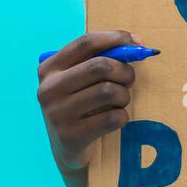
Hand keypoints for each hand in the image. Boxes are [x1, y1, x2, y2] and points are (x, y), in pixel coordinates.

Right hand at [36, 30, 140, 173]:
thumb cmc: (80, 105)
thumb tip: (137, 42)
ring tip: (120, 101)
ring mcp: (57, 113)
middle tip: (130, 79)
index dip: (115, 38)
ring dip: (124, 96)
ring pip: (109, 91)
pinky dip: (122, 116)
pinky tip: (115, 119)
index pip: (85, 43)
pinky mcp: (71, 135)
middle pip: (100, 66)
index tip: (137, 42)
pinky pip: (113, 117)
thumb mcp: (80, 80)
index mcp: (49, 68)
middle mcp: (48, 89)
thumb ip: (100, 59)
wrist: (66, 148)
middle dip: (124, 71)